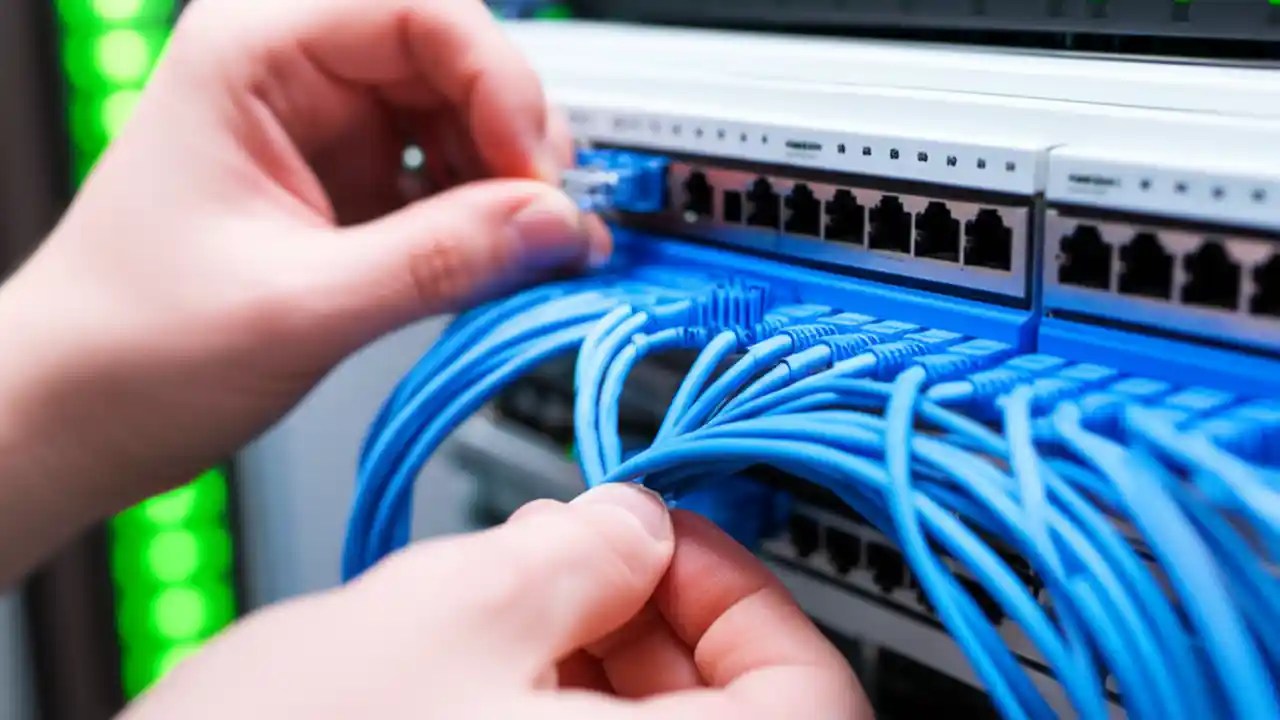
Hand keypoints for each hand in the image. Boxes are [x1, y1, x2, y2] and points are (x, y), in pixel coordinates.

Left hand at [0, 0, 608, 580]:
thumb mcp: (299, 305)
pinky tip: (504, 262)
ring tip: (535, 253)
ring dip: (510, 183)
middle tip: (547, 220)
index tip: (534, 175)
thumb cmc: (130, 344)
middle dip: (513, 136)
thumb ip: (439, 259)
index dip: (497, 83)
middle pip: (454, 58)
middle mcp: (295, 76)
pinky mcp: (349, 188)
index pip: (420, 11)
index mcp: (253, 54)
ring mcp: (326, 131)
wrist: (81, 413)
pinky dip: (488, 219)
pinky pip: (446, 176)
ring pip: (461, 118)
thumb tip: (555, 224)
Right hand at [122, 485, 870, 718]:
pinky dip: (550, 703)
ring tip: (509, 595)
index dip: (746, 592)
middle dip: (652, 614)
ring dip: (595, 653)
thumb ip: (581, 550)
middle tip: (580, 549)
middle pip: (728, 711)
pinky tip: (484, 657)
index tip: (670, 535)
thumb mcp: (452, 611)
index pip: (811, 692)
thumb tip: (635, 520)